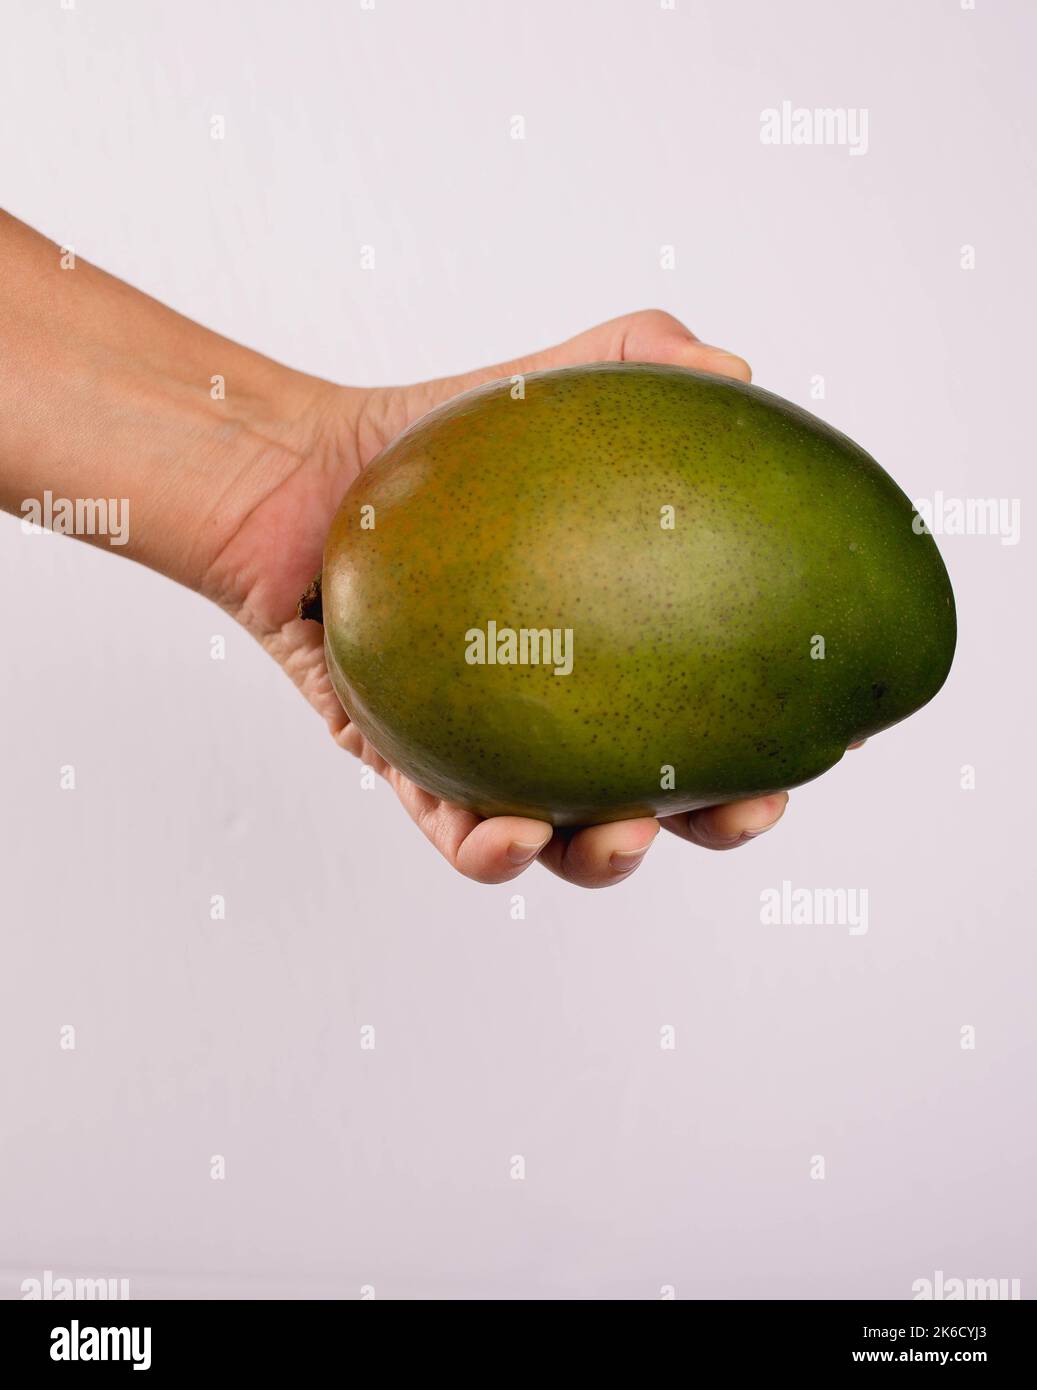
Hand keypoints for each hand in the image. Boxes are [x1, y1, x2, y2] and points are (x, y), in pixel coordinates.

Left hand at [203, 309, 789, 887]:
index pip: (711, 708)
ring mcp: (481, 745)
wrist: (294, 471)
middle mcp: (555, 709)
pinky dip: (485, 850)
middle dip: (713, 824)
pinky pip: (447, 830)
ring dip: (604, 857)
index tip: (828, 738)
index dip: (772, 737)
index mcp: (611, 648)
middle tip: (747, 809)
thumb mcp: (546, 383)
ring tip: (623, 834)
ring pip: (559, 840)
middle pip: (658, 796)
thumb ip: (639, 358)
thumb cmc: (429, 440)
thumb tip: (736, 371)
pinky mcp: (401, 763)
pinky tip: (510, 835)